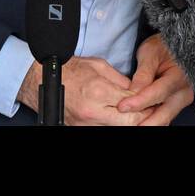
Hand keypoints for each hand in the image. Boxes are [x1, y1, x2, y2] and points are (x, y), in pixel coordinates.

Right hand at [17, 56, 151, 125]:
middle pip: (130, 122)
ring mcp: (86, 123)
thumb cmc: (70, 70)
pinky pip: (104, 129)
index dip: (146, 101)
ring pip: (119, 129)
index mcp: (98, 91)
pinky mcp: (80, 129)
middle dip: (142, 116)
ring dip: (130, 122)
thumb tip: (136, 89)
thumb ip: (120, 79)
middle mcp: (93, 111)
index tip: (151, 98)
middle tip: (150, 110)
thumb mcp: (98, 65)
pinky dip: (114, 124)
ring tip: (136, 114)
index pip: (132, 102)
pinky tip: (119, 118)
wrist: (43, 80)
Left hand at [118, 34, 193, 125]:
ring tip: (128, 123)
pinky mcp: (176, 105)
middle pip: (164, 114)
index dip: (139, 102)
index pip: (158, 93)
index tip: (122, 107)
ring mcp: (181, 101)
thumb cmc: (162, 46)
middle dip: (144, 123)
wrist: (175, 47)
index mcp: (179, 76)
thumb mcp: (150, 53)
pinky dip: (150, 120)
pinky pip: (163, 117)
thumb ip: (143, 74)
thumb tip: (132, 93)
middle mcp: (184, 92)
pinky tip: (136, 120)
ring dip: (146, 123)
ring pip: (163, 119)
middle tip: (125, 124)